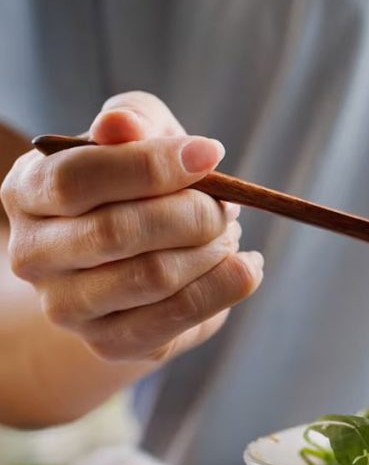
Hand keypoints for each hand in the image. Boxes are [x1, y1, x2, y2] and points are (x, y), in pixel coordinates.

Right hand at [0, 91, 262, 361]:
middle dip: (193, 213)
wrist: (130, 261)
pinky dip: (226, 286)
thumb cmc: (136, 183)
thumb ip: (134, 121)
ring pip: (154, 277)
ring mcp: (66, 306)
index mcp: (28, 192)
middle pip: (118, 233)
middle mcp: (33, 254)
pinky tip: (244, 266)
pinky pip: (178, 316)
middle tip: (227, 205)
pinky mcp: (110, 343)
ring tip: (229, 233)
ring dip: (212, 249)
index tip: (210, 155)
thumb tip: (121, 125)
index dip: (151, 166)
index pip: (78, 178)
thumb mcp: (138, 136)